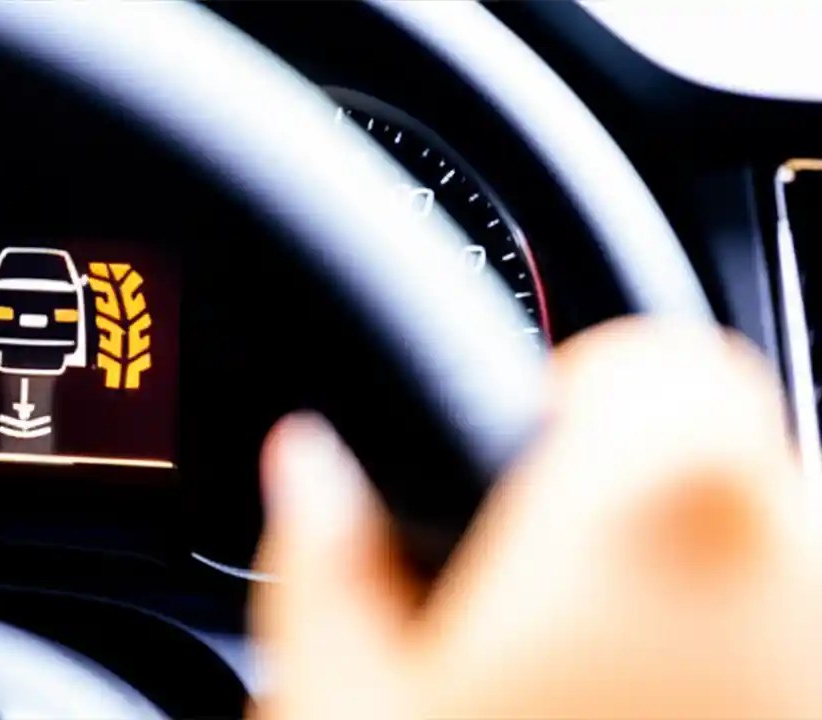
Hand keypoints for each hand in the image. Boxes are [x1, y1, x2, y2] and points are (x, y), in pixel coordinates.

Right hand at [254, 319, 821, 718]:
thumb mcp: (344, 701)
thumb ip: (321, 553)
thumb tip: (304, 462)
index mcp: (656, 514)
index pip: (653, 353)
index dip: (573, 382)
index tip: (528, 442)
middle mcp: (792, 562)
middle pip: (712, 442)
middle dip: (625, 473)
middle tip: (537, 564)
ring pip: (759, 537)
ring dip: (678, 558)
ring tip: (586, 650)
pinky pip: (791, 618)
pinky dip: (728, 630)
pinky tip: (638, 694)